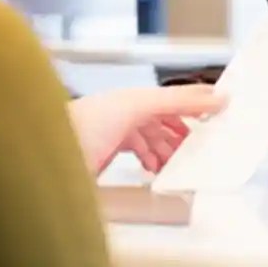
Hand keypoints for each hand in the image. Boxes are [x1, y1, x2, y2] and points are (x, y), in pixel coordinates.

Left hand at [69, 85, 224, 174]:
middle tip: (204, 148)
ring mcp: (115, 135)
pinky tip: (156, 170)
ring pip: (152, 142)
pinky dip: (151, 164)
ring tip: (183, 164)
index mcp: (134, 97)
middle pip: (165, 123)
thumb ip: (179, 100)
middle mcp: (124, 113)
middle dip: (184, 136)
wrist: (48, 153)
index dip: (197, 106)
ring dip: (169, 152)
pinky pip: (137, 157)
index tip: (219, 114)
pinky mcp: (106, 156)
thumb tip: (216, 96)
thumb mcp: (139, 105)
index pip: (175, 99)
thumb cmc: (83, 123)